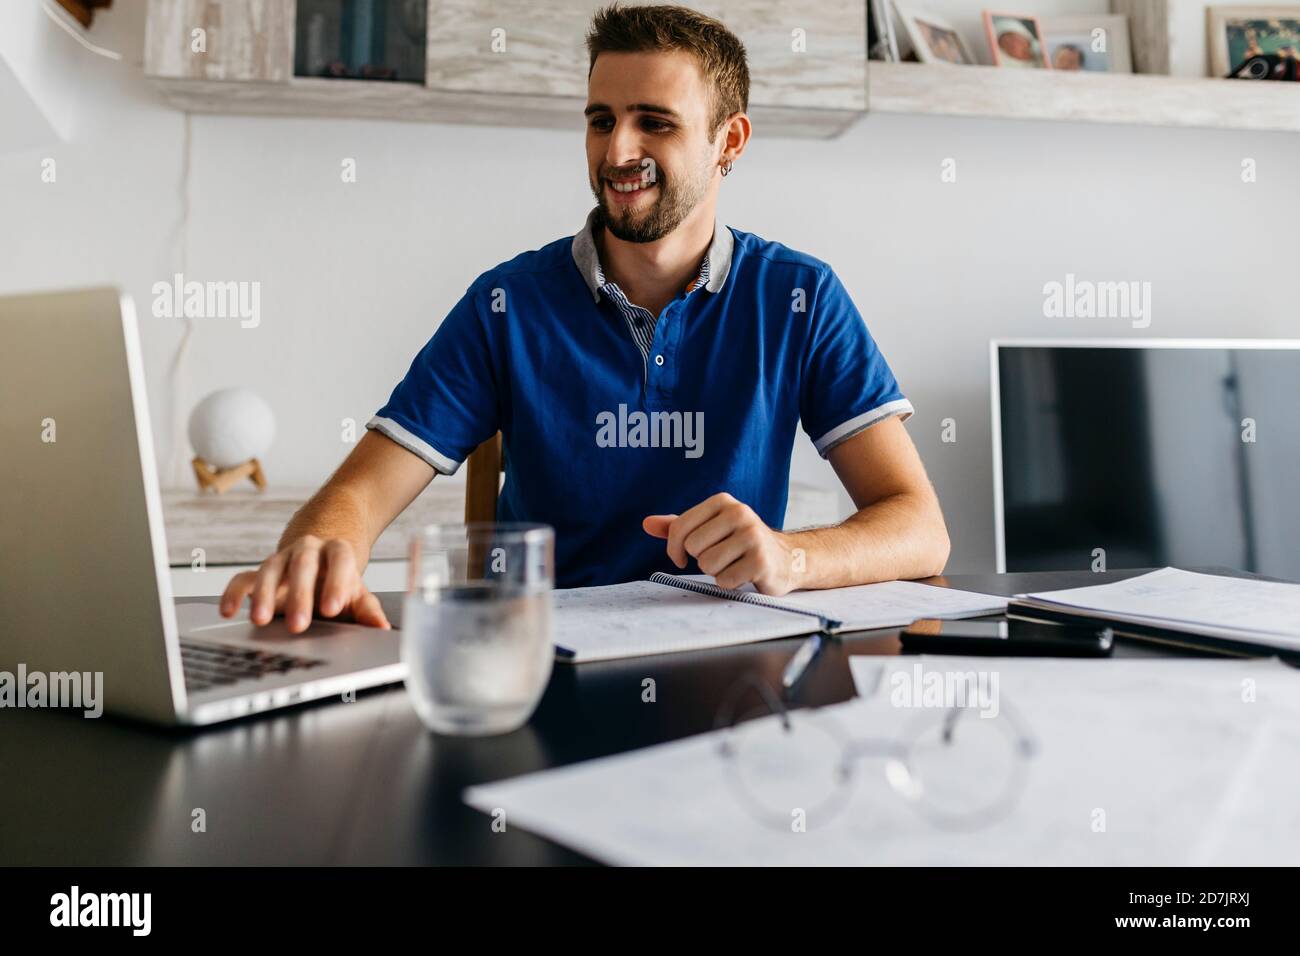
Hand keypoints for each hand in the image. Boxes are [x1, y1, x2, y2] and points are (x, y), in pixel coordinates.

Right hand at [218, 536, 390, 634]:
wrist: (319, 560)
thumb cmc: (338, 583)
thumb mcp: (357, 594)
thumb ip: (368, 609)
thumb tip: (382, 628)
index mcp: (337, 552)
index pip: (340, 561)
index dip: (337, 583)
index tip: (333, 608)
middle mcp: (308, 550)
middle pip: (303, 565)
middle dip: (300, 595)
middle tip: (299, 624)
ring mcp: (281, 559)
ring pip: (270, 569)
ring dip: (264, 595)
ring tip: (261, 620)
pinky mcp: (259, 572)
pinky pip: (242, 579)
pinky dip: (233, 593)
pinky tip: (228, 611)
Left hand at [642, 493, 799, 595]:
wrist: (785, 558)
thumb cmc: (740, 543)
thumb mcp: (710, 529)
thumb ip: (678, 527)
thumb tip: (646, 523)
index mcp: (723, 502)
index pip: (680, 528)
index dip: (674, 549)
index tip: (682, 557)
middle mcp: (740, 513)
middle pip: (693, 547)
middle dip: (701, 559)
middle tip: (720, 557)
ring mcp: (752, 536)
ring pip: (708, 564)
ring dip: (716, 572)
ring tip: (733, 564)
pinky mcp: (761, 561)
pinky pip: (725, 580)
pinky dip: (730, 583)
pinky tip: (744, 574)